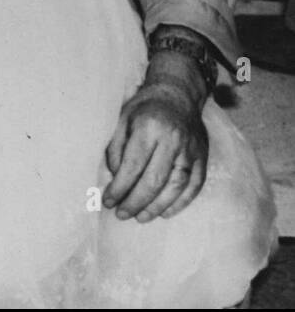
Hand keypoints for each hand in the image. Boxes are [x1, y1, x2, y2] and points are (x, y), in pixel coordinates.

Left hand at [103, 77, 208, 221]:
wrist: (177, 94)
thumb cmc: (144, 108)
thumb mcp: (121, 119)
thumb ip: (115, 148)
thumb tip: (113, 177)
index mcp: (149, 128)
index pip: (133, 165)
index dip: (120, 187)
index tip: (108, 201)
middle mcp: (173, 140)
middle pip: (155, 179)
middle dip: (136, 201)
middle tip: (122, 214)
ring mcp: (192, 150)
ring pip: (177, 185)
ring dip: (158, 206)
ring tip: (141, 218)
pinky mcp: (203, 157)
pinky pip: (195, 185)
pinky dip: (181, 202)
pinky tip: (165, 213)